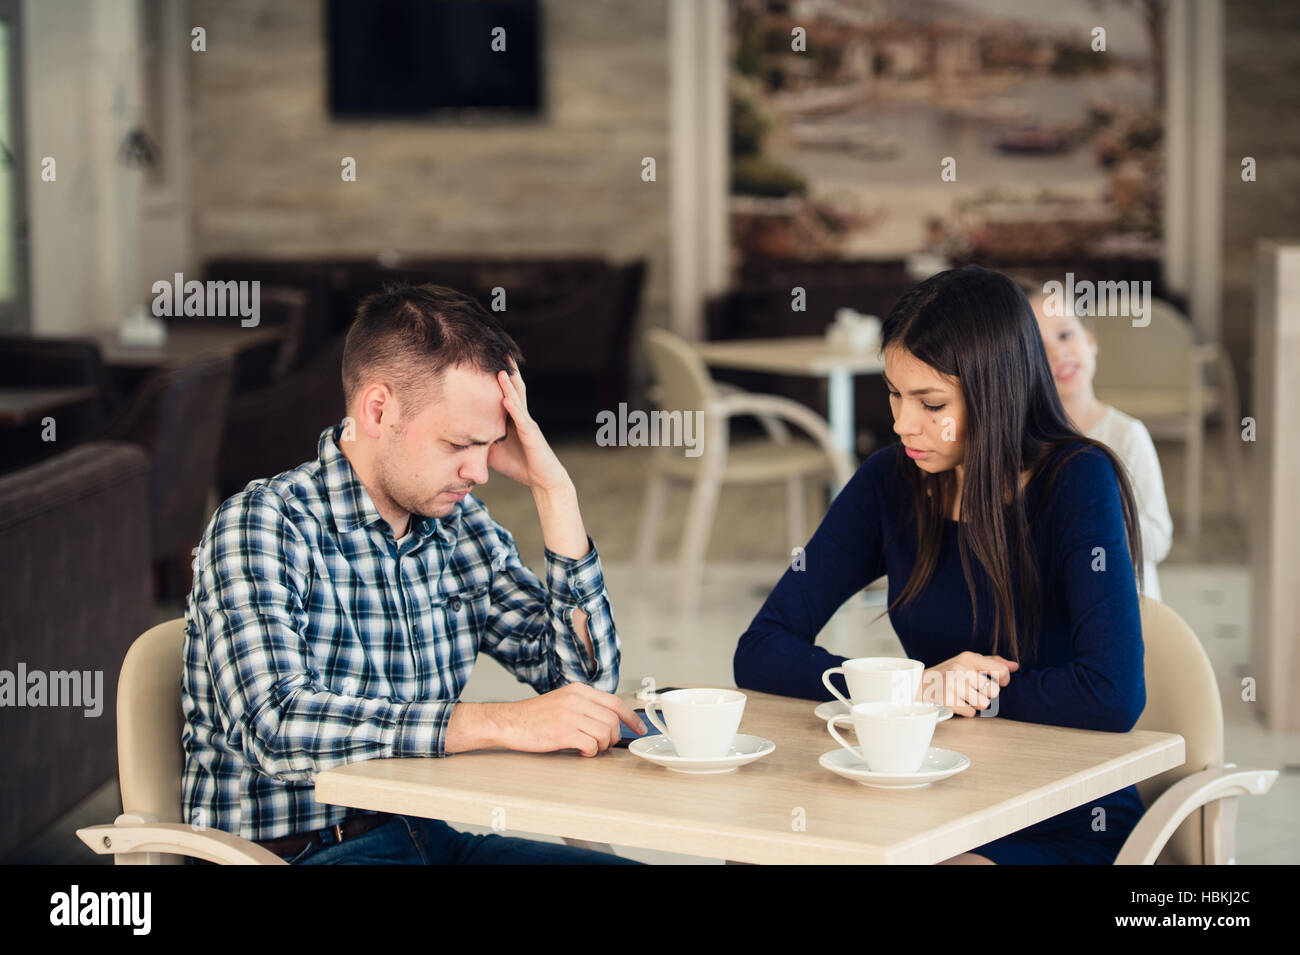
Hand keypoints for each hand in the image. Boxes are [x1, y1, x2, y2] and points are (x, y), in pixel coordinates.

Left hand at [487, 362, 570, 491]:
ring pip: (518, 400)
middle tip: (497, 353)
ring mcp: (528, 425)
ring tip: (501, 370)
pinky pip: (522, 421)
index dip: (496, 378)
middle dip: (506, 372)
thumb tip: (455, 438)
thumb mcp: (492, 451)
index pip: (503, 393)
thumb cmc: (519, 465)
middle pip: (513, 390)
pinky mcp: (533, 436)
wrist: (543, 481)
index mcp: (512, 419)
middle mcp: (521, 417)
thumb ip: (478, 441)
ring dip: (509, 386)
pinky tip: (506, 399)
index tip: (485, 362)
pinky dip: (514, 409)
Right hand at [501, 684, 646, 756]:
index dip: (631, 717)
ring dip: (601, 746)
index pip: (615, 702)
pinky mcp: (562, 732)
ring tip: (589, 747)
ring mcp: (570, 715)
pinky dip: (590, 752)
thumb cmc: (534, 716)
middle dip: (613, 737)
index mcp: (579, 690)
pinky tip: (580, 751)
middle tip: (603, 744)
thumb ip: (585, 706)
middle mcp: (577, 700)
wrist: (509, 721)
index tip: (640, 727)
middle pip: (613, 720)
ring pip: (605, 733)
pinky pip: (591, 745)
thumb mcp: (563, 701)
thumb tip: (610, 721)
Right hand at [921, 651, 1018, 717]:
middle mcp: (960, 668)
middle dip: (986, 694)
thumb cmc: (948, 673)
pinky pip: (971, 713)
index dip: (1004, 680)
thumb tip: (1015, 666)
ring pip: (983, 704)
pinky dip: (965, 711)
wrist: (919, 685)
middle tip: (973, 690)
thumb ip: (992, 662)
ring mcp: (953, 684)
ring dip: (976, 704)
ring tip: (963, 697)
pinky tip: (956, 702)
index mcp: (967, 657)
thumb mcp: (967, 662)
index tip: (999, 682)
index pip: (1000, 671)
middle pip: (994, 691)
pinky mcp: (948, 700)